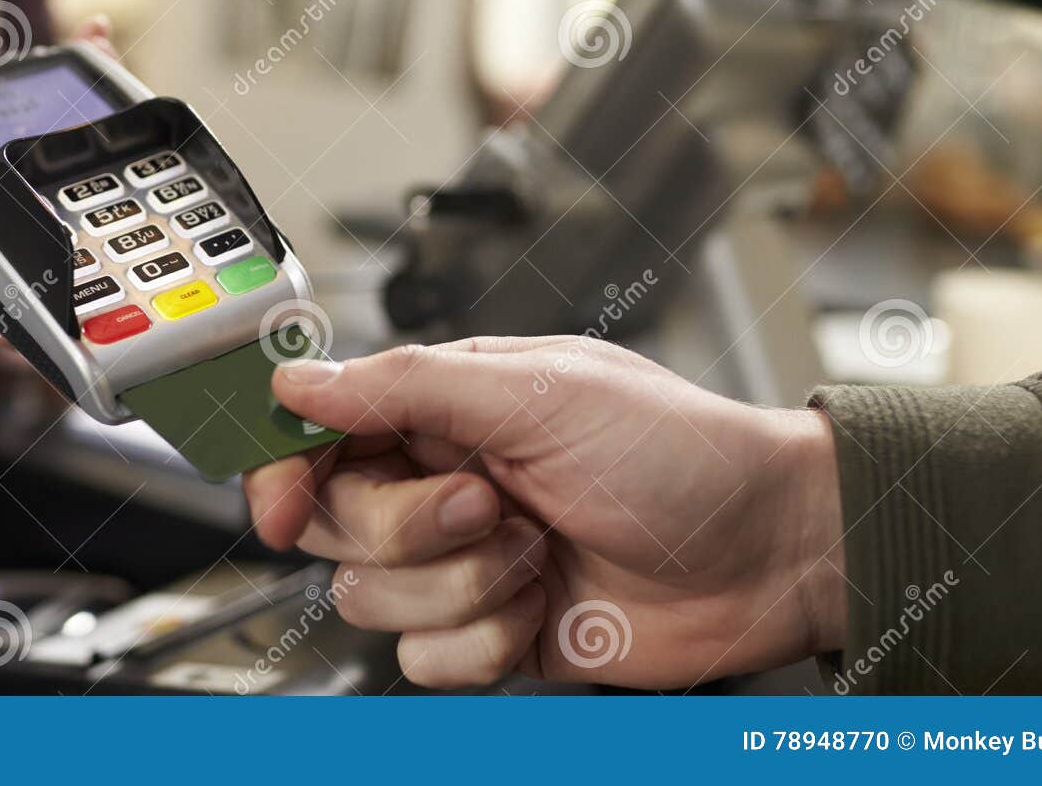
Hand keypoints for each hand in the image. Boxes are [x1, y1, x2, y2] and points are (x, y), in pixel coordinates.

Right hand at [0, 18, 116, 332]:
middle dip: (114, 224)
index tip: (126, 304)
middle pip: (60, 249)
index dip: (74, 315)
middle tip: (154, 175)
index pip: (17, 306)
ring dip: (104, 149)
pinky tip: (91, 43)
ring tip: (136, 98)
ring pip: (63, 190)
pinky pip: (42, 136)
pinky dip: (70, 88)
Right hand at [243, 336, 844, 689]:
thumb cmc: (679, 452)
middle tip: (486, 504)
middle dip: (405, 527)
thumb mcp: (542, 393)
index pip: (322, 434)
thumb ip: (409, 385)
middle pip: (334, 523)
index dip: (281, 468)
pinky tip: (545, 608)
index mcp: (448, 407)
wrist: (767, 552)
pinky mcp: (492, 631)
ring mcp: (468, 562)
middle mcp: (445, 481)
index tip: (274, 504)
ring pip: (374, 598)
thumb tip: (301, 381)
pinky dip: (485, 642)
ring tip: (538, 553)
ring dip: (460, 585)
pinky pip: (428, 660)